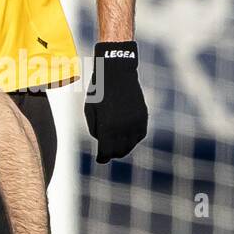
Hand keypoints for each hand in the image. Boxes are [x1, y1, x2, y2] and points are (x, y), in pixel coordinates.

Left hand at [85, 40, 147, 161]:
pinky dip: (134, 139)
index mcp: (108, 127)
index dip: (102, 158)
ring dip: (124, 148)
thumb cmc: (98, 92)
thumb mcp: (90, 111)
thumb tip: (103, 142)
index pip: (106, 151)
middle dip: (112, 154)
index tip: (100, 160)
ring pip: (131, 144)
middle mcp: (124, 127)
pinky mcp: (143, 116)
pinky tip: (128, 138)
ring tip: (117, 148)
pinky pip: (140, 134)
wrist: (117, 74)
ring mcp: (135, 121)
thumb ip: (96, 129)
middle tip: (107, 155)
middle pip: (119, 151)